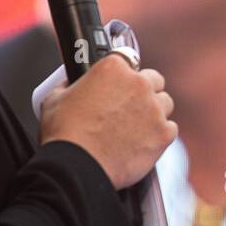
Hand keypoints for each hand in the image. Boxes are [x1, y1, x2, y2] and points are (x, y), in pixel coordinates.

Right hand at [38, 53, 177, 189]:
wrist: (77, 166)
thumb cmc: (65, 134)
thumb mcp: (56, 98)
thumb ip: (71, 84)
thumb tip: (73, 83)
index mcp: (112, 68)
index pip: (128, 59)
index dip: (124, 73)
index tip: (121, 83)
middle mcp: (138, 83)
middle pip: (153, 79)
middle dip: (144, 90)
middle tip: (129, 107)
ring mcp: (154, 108)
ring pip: (165, 103)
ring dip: (155, 111)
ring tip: (136, 127)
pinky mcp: (164, 133)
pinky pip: (170, 128)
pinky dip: (160, 135)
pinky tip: (143, 142)